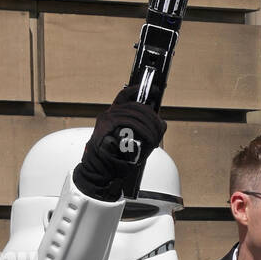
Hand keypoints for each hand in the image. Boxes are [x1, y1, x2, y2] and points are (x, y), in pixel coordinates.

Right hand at [74, 86, 166, 200]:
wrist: (99, 170)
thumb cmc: (115, 159)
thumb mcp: (132, 141)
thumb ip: (142, 131)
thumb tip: (161, 124)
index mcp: (113, 115)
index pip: (125, 95)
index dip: (138, 89)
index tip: (155, 90)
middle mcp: (109, 113)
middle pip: (136, 106)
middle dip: (152, 117)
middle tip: (161, 128)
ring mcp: (107, 117)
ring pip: (136, 113)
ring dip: (150, 126)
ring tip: (155, 138)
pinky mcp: (107, 124)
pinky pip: (131, 122)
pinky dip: (144, 130)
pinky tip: (150, 139)